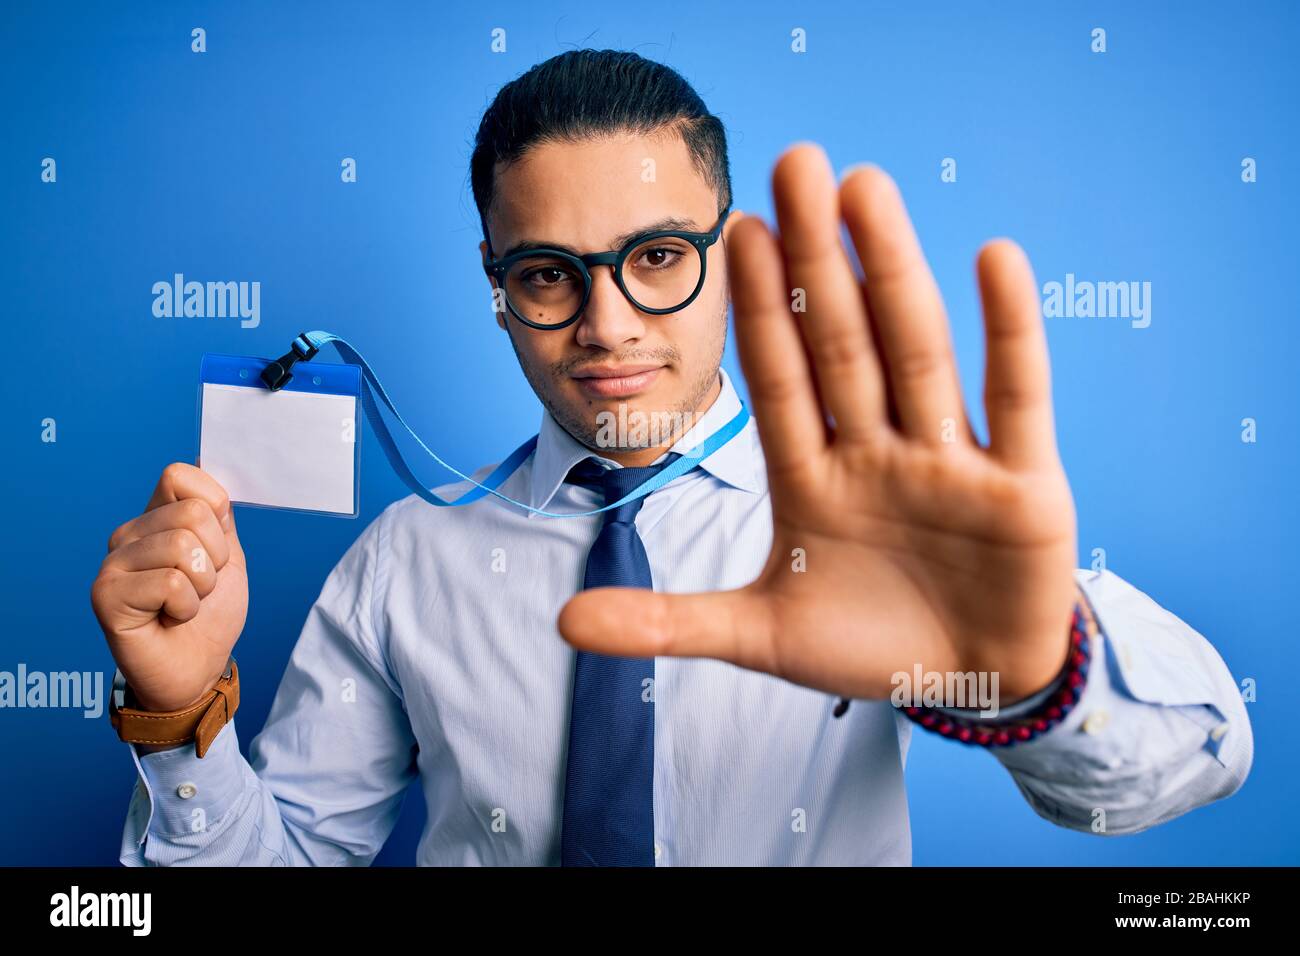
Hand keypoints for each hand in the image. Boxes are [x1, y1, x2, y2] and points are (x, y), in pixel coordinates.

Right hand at [91, 463, 247, 712]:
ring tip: (184, 604)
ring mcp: (113, 563)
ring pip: (183, 546)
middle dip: (215, 557)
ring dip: (202, 585)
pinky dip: (186, 606)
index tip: (214, 551)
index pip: (180, 475)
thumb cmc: (210, 615)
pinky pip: (171, 581)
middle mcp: (128, 534)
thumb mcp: (226, 556)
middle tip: (199, 587)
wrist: (198, 668)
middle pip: (191, 513)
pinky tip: (169, 619)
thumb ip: (217, 515)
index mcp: (155, 519)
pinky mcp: (106, 594)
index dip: (215, 513)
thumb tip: (203, 464)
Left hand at [558, 143, 1077, 703]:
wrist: (971, 686)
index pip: (779, 377)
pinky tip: (994, 258)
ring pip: (916, 350)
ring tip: (865, 187)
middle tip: (795, 162)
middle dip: (818, 258)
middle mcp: (876, 452)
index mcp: (813, 478)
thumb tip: (563, 624)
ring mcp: (950, 462)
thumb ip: (668, 622)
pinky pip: (1016, 398)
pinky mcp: (1024, 485)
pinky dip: (1011, 333)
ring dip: (892, 270)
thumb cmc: (867, 647)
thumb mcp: (761, 635)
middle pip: (842, 341)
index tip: (738, 230)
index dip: (761, 307)